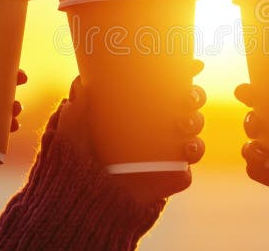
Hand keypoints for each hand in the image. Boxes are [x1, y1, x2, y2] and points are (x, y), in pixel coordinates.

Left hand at [56, 60, 206, 203]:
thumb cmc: (73, 165)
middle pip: (187, 103)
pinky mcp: (171, 175)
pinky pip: (191, 160)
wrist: (82, 205)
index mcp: (135, 111)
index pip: (164, 86)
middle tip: (186, 96)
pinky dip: (194, 150)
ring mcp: (166, 151)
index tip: (193, 64)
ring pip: (194, 127)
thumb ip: (76, 108)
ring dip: (196, 119)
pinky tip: (186, 148)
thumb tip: (80, 81)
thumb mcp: (72, 132)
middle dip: (195, 94)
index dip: (184, 72)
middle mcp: (155, 128)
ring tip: (183, 123)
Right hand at [237, 60, 268, 204]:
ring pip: (251, 143)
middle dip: (248, 116)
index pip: (267, 98)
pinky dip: (254, 164)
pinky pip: (255, 170)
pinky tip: (263, 159)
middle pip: (253, 120)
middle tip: (257, 115)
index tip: (248, 89)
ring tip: (262, 142)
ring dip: (250, 141)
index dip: (251, 91)